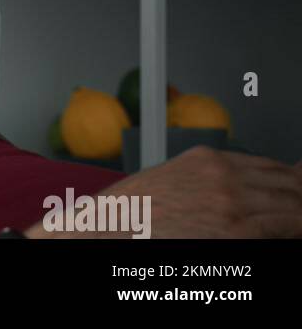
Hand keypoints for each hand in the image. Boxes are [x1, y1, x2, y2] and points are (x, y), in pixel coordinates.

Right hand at [24, 146, 301, 237]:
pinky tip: (293, 233)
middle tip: (300, 208)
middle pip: (288, 182)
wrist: (109, 230)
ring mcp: (233, 202)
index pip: (271, 166)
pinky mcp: (237, 231)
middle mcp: (224, 175)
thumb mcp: (170, 183)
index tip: (296, 189)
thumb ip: (206, 182)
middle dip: (299, 195)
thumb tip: (233, 194)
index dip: (291, 181)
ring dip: (299, 214)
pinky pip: (287, 228)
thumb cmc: (131, 215)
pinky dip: (295, 229)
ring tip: (298, 222)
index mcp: (207, 160)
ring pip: (293, 204)